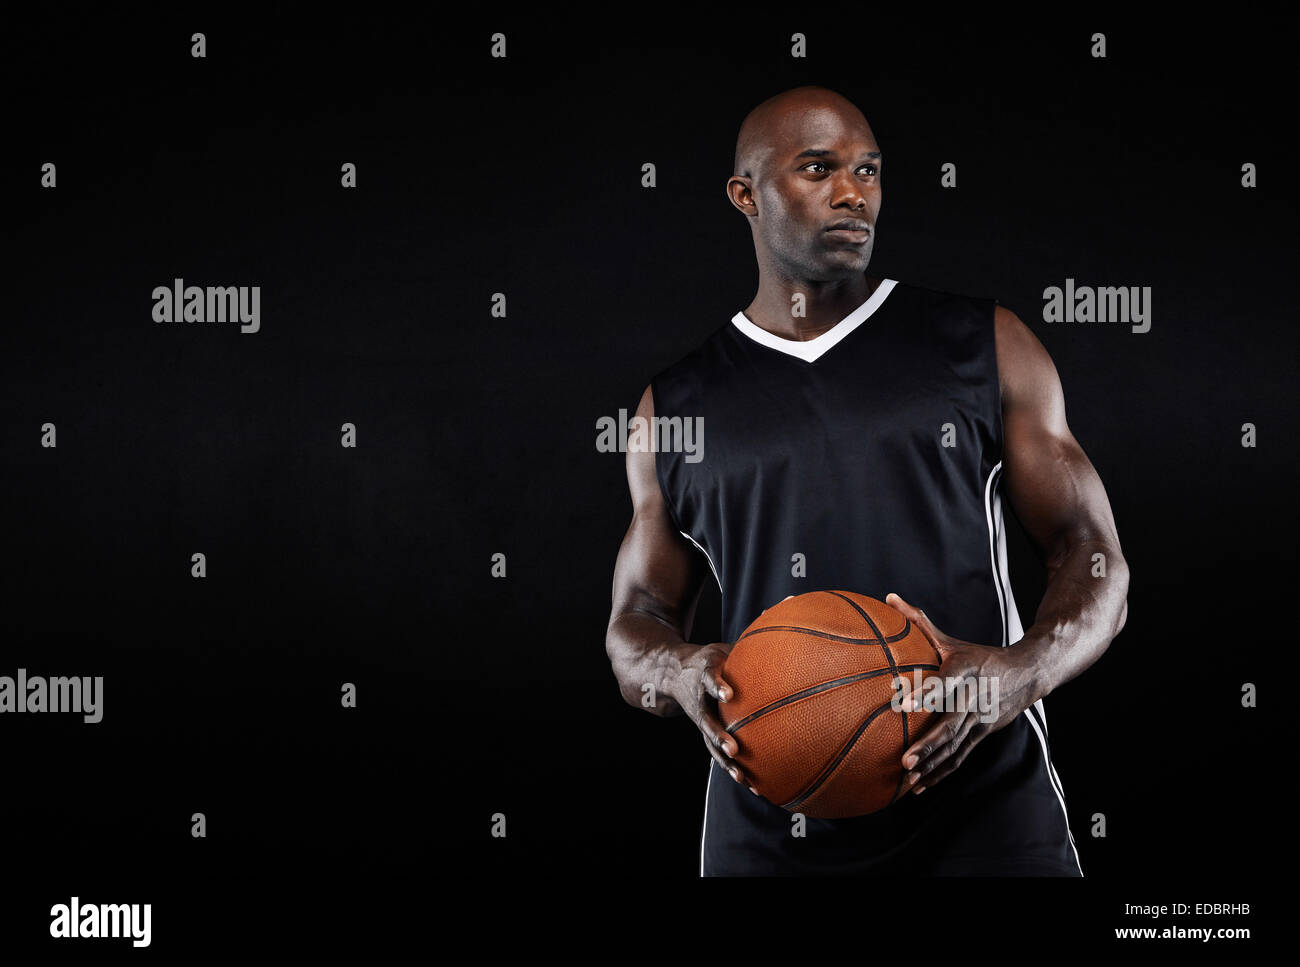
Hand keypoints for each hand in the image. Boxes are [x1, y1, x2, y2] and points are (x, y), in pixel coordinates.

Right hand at [667, 642, 758, 794]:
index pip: (709, 679)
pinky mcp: (705, 731)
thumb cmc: (707, 659)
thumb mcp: (721, 647)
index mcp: (703, 674)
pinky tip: (751, 785)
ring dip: (724, 760)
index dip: (717, 686)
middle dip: (719, 736)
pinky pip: (717, 752)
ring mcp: (700, 719)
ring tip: (741, 777)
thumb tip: (782, 614)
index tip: (727, 694)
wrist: (670, 673)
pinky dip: (732, 768)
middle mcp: (699, 700)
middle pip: (706, 721)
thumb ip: (747, 642)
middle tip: (734, 748)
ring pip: (710, 743)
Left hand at [886, 592, 1040, 794]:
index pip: (944, 682)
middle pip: (950, 724)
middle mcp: (974, 698)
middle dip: (927, 745)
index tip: (902, 704)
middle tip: (904, 760)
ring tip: (908, 781)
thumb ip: (918, 621)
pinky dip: (942, 772)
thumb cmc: (979, 656)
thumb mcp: (951, 640)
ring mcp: (981, 720)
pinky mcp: (983, 734)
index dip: (925, 693)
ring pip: (955, 747)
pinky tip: (921, 788)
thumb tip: (888, 597)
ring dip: (932, 765)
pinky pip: (960, 756)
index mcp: (964, 671)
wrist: (1028, 674)